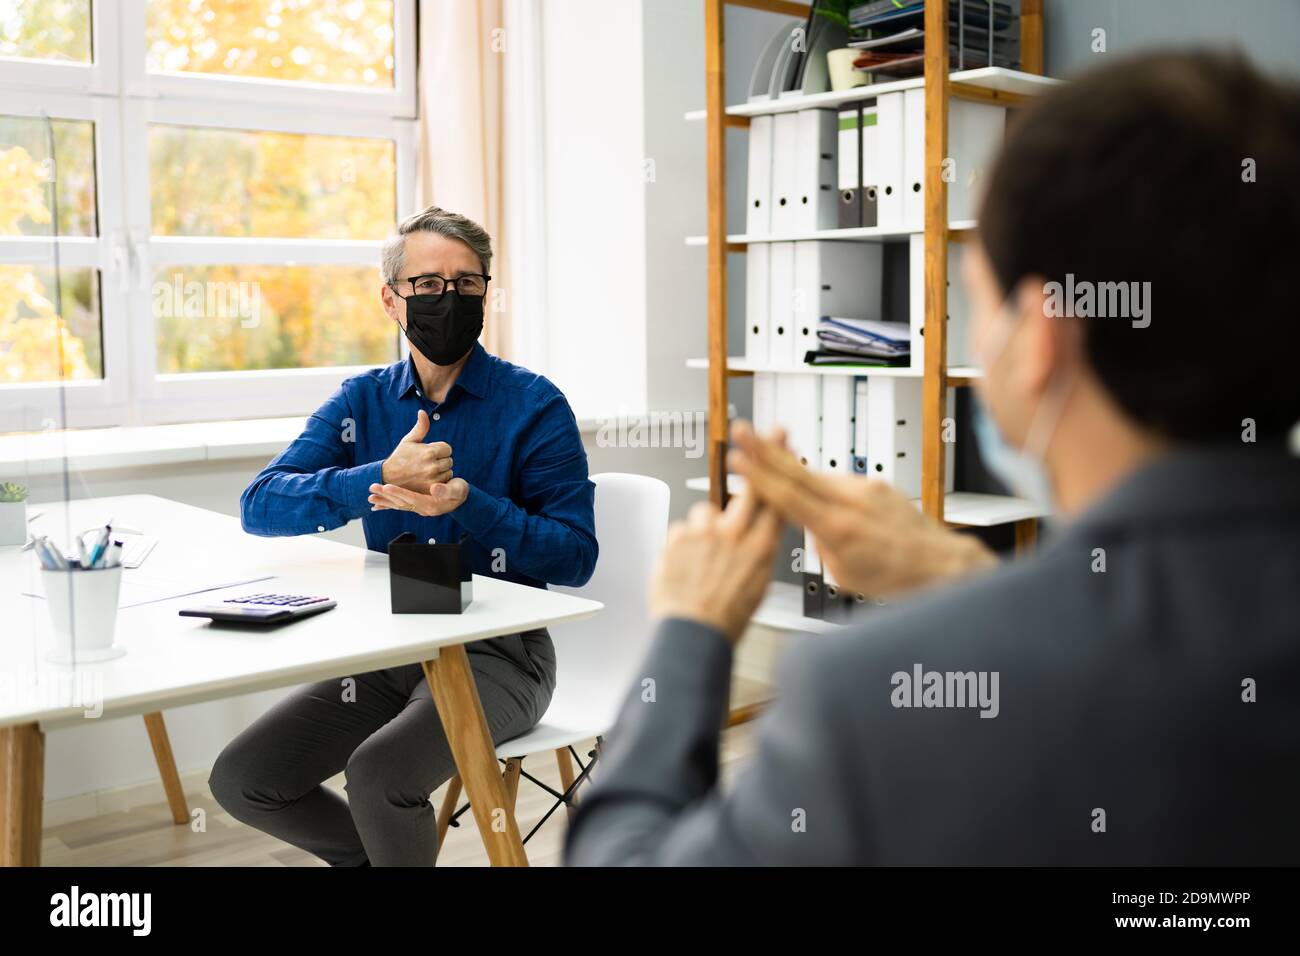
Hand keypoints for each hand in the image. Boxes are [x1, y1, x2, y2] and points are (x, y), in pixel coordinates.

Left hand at [368, 477, 468, 516]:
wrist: (460, 498)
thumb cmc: (459, 491)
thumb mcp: (457, 489)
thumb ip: (446, 490)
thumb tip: (435, 488)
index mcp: (431, 505)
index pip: (412, 498)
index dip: (399, 492)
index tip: (387, 487)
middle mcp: (423, 509)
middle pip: (402, 503)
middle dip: (386, 497)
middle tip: (372, 489)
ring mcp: (418, 509)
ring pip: (398, 506)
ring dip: (384, 502)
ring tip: (370, 499)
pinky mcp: (416, 506)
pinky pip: (400, 506)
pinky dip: (388, 506)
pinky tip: (378, 506)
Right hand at [381, 410, 452, 491]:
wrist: (388, 478)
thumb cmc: (400, 457)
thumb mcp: (409, 440)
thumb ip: (420, 427)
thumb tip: (422, 412)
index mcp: (429, 451)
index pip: (448, 448)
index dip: (440, 450)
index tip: (430, 453)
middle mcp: (433, 466)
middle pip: (449, 460)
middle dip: (441, 460)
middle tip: (427, 462)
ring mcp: (433, 479)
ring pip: (448, 472)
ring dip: (441, 471)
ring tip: (427, 471)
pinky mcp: (432, 489)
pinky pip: (445, 483)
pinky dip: (440, 481)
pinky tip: (429, 479)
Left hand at [649, 487, 783, 642]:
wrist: (693, 632)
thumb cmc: (725, 618)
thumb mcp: (760, 586)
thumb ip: (762, 554)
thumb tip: (764, 536)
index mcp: (759, 548)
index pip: (774, 505)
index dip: (771, 495)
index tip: (767, 491)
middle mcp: (733, 535)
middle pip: (745, 493)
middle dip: (742, 494)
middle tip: (735, 507)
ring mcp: (703, 533)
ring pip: (705, 509)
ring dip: (704, 523)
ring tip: (701, 548)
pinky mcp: (677, 538)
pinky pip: (680, 527)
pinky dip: (682, 540)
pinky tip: (685, 560)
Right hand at [728, 420, 996, 598]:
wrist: (940, 564)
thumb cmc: (898, 578)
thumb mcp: (843, 575)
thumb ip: (820, 545)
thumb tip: (809, 528)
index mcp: (838, 527)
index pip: (787, 495)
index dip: (758, 476)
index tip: (738, 459)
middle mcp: (852, 501)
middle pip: (797, 469)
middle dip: (764, 448)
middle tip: (742, 429)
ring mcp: (866, 488)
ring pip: (817, 476)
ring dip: (792, 470)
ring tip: (766, 457)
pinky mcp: (876, 485)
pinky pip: (839, 482)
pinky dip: (822, 486)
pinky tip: (819, 495)